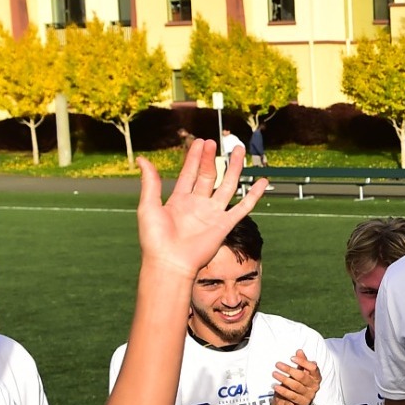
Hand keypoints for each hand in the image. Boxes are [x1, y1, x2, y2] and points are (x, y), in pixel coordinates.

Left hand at [135, 140, 264, 276]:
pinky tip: (262, 182)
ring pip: (227, 186)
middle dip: (211, 158)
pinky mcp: (225, 224)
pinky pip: (243, 207)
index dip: (194, 158)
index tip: (200, 142)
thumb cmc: (155, 239)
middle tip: (215, 141)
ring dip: (233, 168)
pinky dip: (254, 195)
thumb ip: (150, 182)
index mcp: (179, 200)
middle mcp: (197, 205)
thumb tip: (142, 160)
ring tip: (239, 150)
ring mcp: (213, 214)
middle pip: (209, 176)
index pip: (190, 173)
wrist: (169, 263)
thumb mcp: (148, 206)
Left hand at [273, 350, 321, 404]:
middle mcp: (314, 386)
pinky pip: (292, 396)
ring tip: (274, 374)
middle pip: (302, 376)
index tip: (291, 358)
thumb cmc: (301, 384)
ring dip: (284, 379)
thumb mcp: (303, 372)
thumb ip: (302, 362)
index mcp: (316, 377)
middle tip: (278, 364)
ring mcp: (309, 395)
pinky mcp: (302, 403)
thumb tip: (299, 351)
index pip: (312, 368)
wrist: (301, 403)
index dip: (302, 362)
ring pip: (296, 386)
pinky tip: (275, 386)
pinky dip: (283, 391)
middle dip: (289, 369)